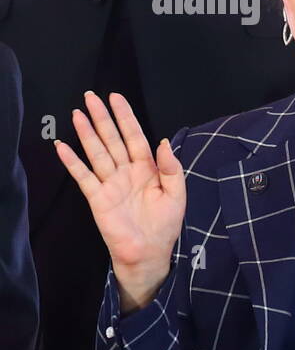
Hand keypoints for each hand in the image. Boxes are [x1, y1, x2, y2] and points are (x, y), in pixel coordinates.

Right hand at [53, 92, 185, 311]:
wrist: (149, 252)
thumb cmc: (165, 224)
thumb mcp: (177, 194)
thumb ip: (171, 168)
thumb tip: (163, 142)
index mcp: (148, 169)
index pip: (135, 137)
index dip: (126, 117)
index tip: (116, 98)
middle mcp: (127, 172)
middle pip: (113, 139)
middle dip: (103, 118)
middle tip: (91, 96)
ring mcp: (111, 183)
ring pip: (97, 152)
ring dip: (87, 133)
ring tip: (77, 113)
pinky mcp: (97, 197)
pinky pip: (83, 176)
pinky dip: (72, 162)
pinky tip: (63, 147)